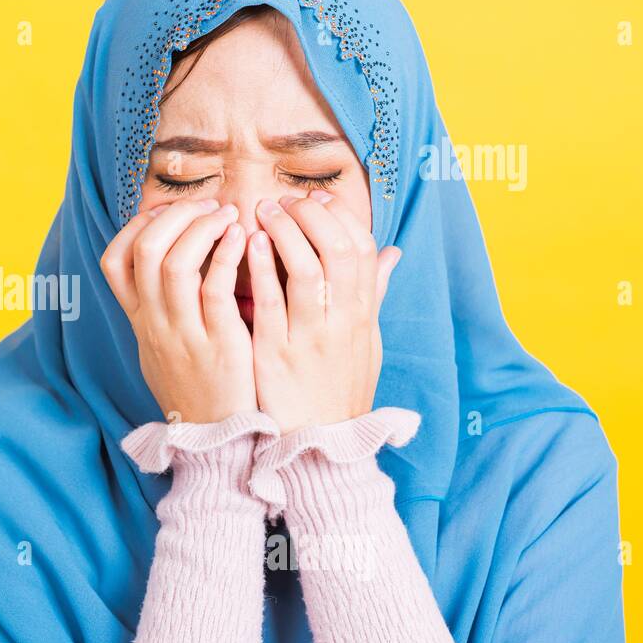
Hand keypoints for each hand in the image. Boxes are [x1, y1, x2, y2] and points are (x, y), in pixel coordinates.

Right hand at [101, 198, 255, 423]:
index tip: (168, 213)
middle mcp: (155, 324)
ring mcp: (184, 334)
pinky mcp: (219, 344)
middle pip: (144, 251)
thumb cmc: (197, 389)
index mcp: (140, 322)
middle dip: (175, 216)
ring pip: (174, 263)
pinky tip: (242, 238)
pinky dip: (226, 254)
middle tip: (209, 205)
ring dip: (202, 227)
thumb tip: (162, 269)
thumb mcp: (162, 350)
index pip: (114, 262)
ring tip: (228, 215)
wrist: (216, 441)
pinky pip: (214, 288)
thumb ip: (160, 311)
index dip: (136, 227)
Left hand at [247, 189, 400, 434]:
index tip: (316, 197)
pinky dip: (263, 268)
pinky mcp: (276, 354)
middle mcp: (342, 321)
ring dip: (285, 231)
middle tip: (284, 200)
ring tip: (264, 212)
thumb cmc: (339, 389)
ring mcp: (310, 337)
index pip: (362, 248)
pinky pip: (272, 302)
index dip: (339, 215)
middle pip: (337, 249)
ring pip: (307, 269)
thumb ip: (373, 294)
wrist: (318, 444)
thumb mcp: (366, 342)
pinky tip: (250, 243)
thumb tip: (392, 253)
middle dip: (311, 214)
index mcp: (362, 314)